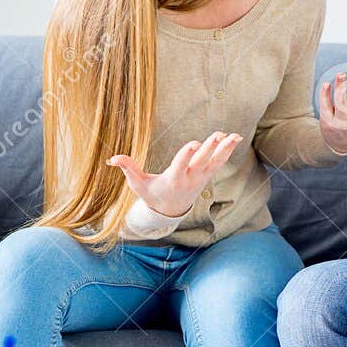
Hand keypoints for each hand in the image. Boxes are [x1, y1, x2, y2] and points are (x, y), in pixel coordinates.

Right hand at [107, 131, 241, 219]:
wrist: (170, 210)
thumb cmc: (152, 195)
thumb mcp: (138, 185)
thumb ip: (128, 169)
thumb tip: (112, 158)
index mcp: (173, 180)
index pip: (181, 166)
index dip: (187, 154)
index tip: (194, 143)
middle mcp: (189, 179)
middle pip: (201, 162)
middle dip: (209, 149)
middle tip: (217, 135)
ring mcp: (200, 178)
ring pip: (214, 162)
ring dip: (224, 149)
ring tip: (234, 135)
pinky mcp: (206, 175)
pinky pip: (219, 162)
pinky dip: (226, 151)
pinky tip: (234, 138)